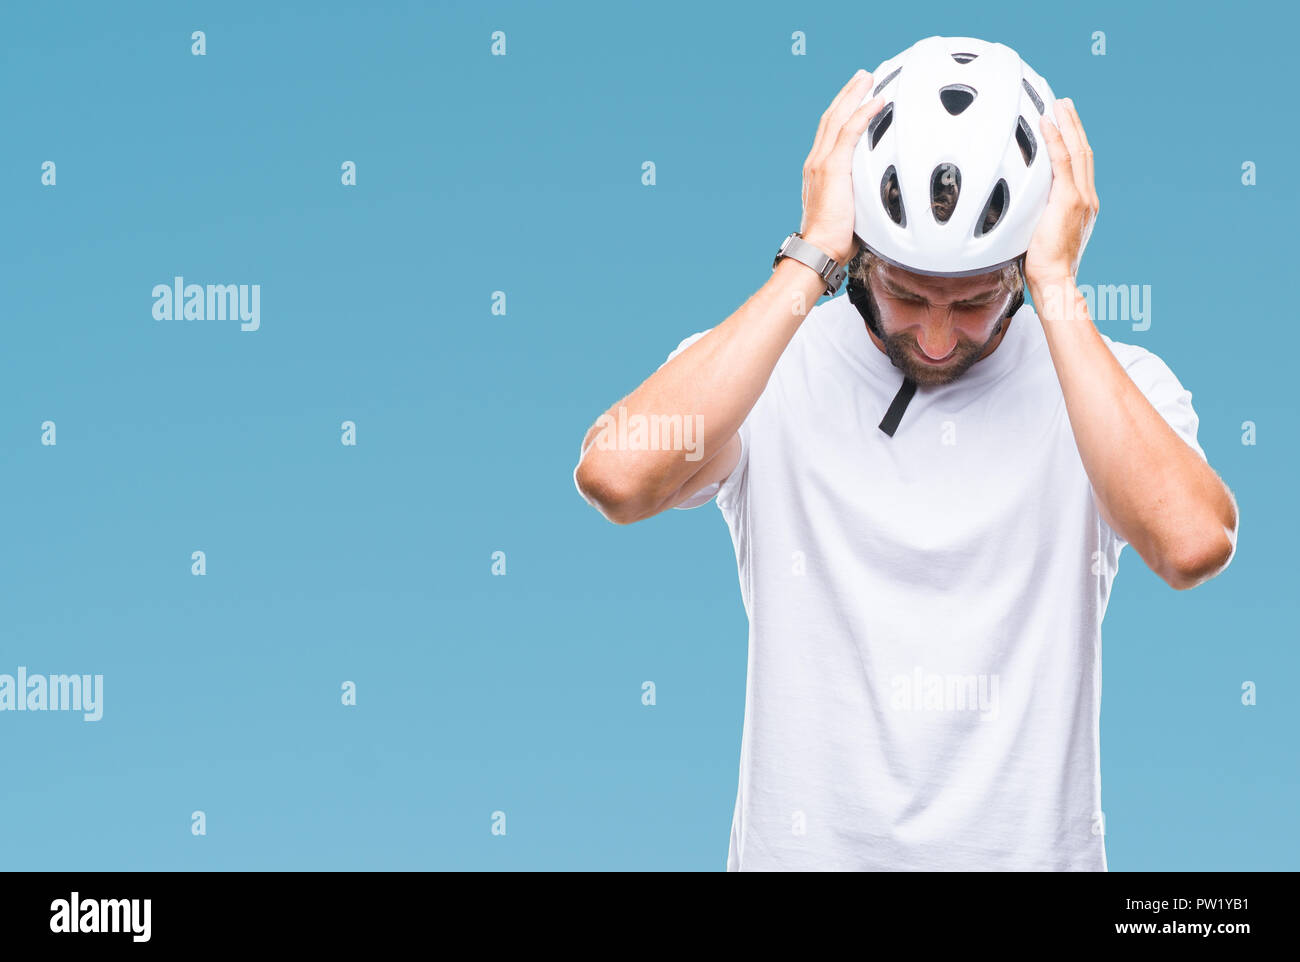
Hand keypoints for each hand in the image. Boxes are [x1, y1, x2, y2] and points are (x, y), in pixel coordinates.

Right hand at [799, 70, 885, 265]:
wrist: (820, 250)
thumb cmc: (835, 241)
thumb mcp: (849, 212)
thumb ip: (861, 197)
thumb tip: (884, 199)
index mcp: (818, 170)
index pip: (829, 133)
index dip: (842, 112)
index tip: (856, 98)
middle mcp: (816, 162)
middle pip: (831, 118)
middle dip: (847, 95)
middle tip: (863, 77)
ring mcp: (821, 163)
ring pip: (838, 118)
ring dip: (854, 95)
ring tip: (869, 78)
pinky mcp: (832, 168)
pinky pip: (849, 132)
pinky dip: (863, 113)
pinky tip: (877, 101)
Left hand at [1025, 98, 1099, 291]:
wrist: (1055, 280)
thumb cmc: (1045, 267)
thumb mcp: (1043, 234)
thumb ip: (1039, 216)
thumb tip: (1019, 210)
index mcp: (1084, 205)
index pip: (1081, 165)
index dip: (1075, 142)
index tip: (1067, 124)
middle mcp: (1087, 197)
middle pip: (1083, 152)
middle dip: (1074, 125)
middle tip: (1065, 104)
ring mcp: (1080, 197)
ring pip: (1077, 151)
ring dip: (1068, 124)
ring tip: (1059, 105)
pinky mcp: (1068, 200)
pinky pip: (1062, 161)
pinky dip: (1056, 139)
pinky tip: (1048, 123)